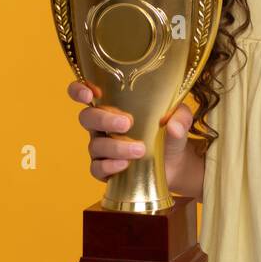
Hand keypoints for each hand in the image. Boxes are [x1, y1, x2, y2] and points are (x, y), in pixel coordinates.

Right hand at [70, 80, 193, 184]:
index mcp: (115, 105)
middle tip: (127, 123)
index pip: (87, 93)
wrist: (176, 163)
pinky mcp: (106, 170)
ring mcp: (102, 148)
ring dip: (116, 147)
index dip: (79, 91)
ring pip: (95, 145)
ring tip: (140, 150)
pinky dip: (109, 166)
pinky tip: (125, 165)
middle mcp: (103, 125)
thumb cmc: (171, 131)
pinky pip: (97, 168)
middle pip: (87, 118)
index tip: (89, 93)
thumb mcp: (181, 118)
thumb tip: (172, 126)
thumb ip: (180, 117)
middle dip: (104, 119)